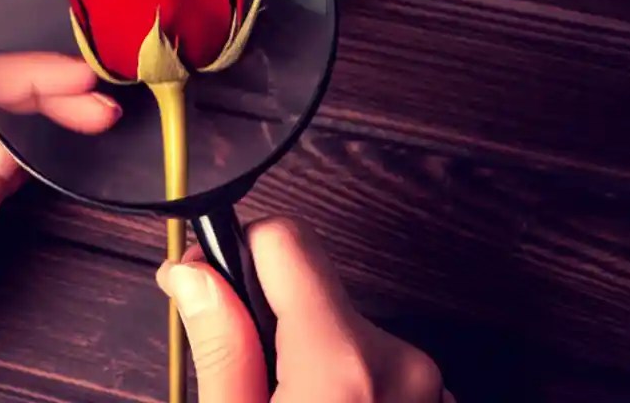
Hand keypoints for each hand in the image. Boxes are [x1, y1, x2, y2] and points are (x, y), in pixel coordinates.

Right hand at [157, 217, 451, 402]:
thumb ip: (221, 351)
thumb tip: (195, 274)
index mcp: (343, 365)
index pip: (286, 240)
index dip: (235, 252)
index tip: (208, 281)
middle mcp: (403, 366)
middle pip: (314, 294)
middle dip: (271, 324)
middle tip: (243, 385)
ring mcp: (434, 390)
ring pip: (346, 336)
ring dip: (313, 364)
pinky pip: (380, 373)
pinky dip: (349, 392)